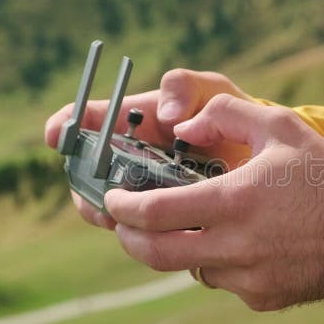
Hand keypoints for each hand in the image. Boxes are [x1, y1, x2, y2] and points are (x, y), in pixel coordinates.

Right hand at [44, 69, 253, 229]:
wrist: (265, 160)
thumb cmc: (232, 116)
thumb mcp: (211, 91)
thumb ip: (186, 88)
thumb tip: (167, 116)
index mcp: (137, 122)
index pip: (90, 120)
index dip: (67, 125)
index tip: (58, 135)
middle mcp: (132, 158)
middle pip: (88, 172)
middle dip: (83, 183)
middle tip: (97, 193)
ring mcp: (144, 190)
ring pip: (107, 204)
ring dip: (104, 211)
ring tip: (117, 217)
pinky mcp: (164, 220)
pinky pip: (141, 230)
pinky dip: (138, 233)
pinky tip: (147, 234)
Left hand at [104, 95, 323, 310]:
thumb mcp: (280, 126)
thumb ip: (226, 114)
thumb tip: (185, 127)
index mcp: (234, 201)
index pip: (154, 213)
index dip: (122, 208)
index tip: (112, 199)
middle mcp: (235, 246)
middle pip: (155, 254)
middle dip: (128, 237)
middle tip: (125, 223)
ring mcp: (248, 278)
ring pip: (190, 268)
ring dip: (179, 248)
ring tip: (192, 225)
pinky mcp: (262, 298)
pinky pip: (223, 281)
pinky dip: (218, 263)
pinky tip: (240, 242)